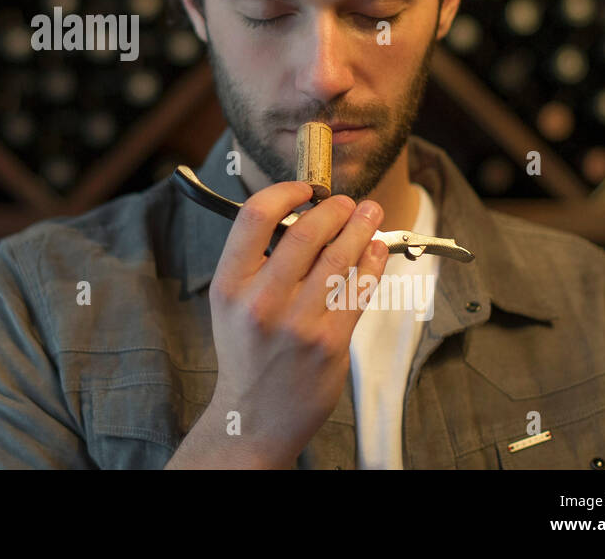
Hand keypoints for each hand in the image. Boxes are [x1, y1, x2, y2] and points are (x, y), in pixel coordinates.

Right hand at [203, 182, 386, 466]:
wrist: (254, 415)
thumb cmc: (246, 353)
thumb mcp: (229, 302)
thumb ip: (255, 260)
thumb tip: (300, 213)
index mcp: (229, 284)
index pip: (255, 216)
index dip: (286, 192)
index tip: (305, 189)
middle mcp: (261, 302)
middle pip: (306, 233)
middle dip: (334, 209)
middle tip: (346, 201)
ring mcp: (298, 323)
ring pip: (340, 258)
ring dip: (360, 228)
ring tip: (369, 213)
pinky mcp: (330, 342)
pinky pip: (359, 290)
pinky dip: (372, 262)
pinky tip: (375, 249)